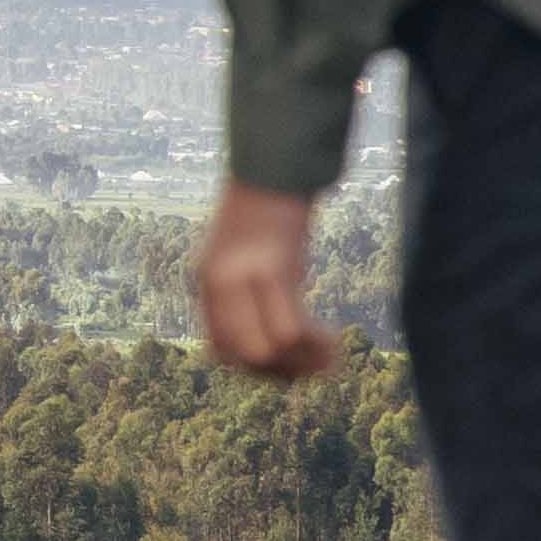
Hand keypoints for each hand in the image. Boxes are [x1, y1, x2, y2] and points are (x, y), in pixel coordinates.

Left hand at [193, 181, 344, 382]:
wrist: (273, 166)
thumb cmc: (265, 209)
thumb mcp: (244, 253)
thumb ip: (246, 290)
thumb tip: (273, 338)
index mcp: (206, 284)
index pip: (221, 351)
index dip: (256, 371)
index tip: (289, 366)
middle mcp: (217, 285)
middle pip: (242, 359)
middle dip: (283, 374)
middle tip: (316, 364)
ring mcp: (241, 278)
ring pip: (265, 351)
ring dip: (303, 363)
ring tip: (330, 352)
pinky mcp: (272, 268)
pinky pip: (288, 330)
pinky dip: (314, 345)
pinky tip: (334, 339)